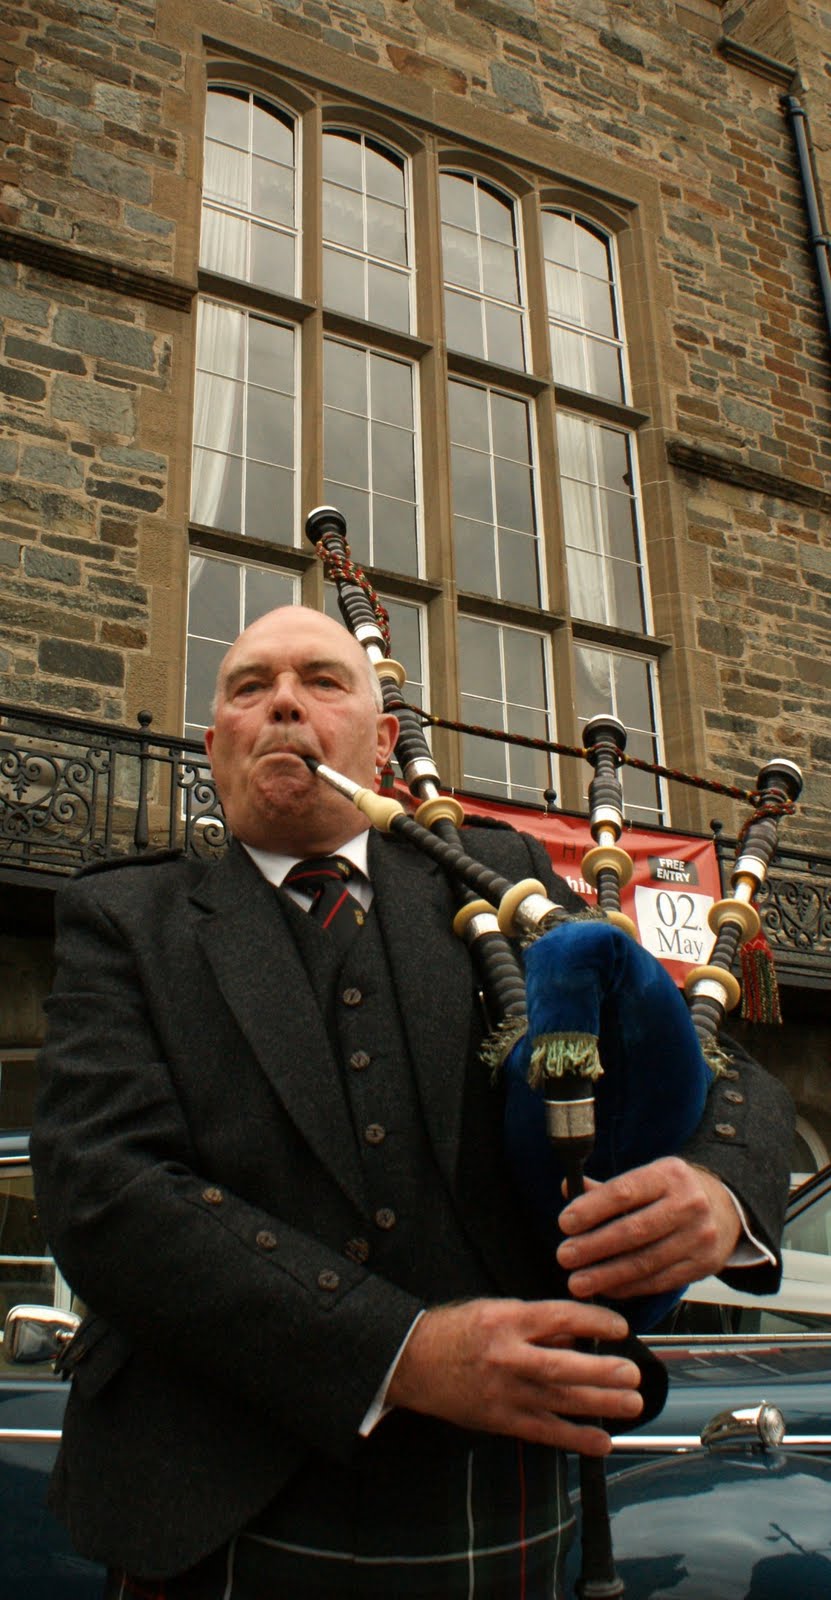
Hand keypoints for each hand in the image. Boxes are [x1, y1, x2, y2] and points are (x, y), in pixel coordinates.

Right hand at [386, 1297, 642, 1455]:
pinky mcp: (501, 1419)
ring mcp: (505, 1392)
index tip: (620, 1328)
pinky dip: (575, 1438)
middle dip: (602, 1372)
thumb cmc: (455, 1330)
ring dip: (599, 1404)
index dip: (594, 1322)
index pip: (559, 1318)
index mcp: (506, 1321)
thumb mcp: (495, 1310)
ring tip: (631, 1404)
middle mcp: (508, 1357)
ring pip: (559, 1400)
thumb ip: (537, 1324)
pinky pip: (544, 1431)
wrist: (412, 1361)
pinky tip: (602, 1441)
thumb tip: (578, 1336)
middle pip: (563, 1366)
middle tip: (633, 1374)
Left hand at [556, 1157, 741, 1301]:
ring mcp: (698, 1237)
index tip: (565, 1223)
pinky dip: (628, 1287)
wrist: (724, 1208)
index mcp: (669, 1174)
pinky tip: (606, 1288)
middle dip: (594, 1246)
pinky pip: (659, 1281)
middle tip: (565, 1256)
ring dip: (606, 1275)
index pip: (624, 1191)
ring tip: (578, 1281)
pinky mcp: (702, 1265)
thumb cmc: (673, 1192)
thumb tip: (570, 1188)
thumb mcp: (647, 1178)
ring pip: (645, 1261)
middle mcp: (688, 1204)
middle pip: (633, 1230)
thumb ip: (608, 1188)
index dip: (592, 1209)